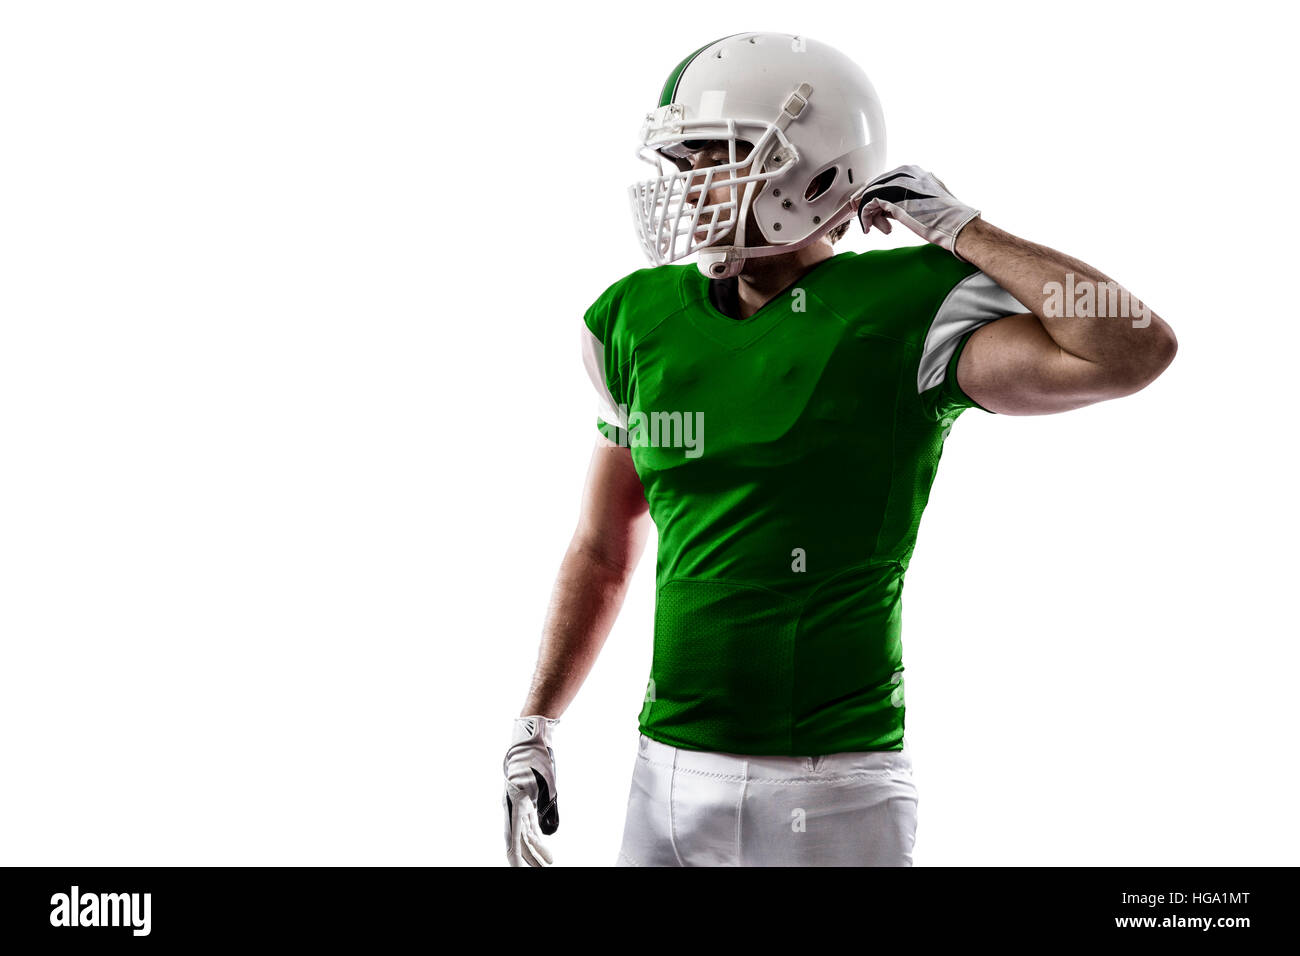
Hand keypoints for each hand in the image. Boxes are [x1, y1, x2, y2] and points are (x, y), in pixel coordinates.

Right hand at [503, 715, 559, 866]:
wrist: (530, 741)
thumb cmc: (537, 761)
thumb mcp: (548, 786)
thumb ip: (549, 810)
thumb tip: (550, 833)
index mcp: (515, 805)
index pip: (513, 840)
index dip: (516, 860)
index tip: (520, 871)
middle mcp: (512, 808)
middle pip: (520, 841)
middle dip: (530, 859)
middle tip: (543, 870)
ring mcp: (517, 805)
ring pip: (524, 834)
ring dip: (535, 849)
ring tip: (549, 862)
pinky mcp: (524, 801)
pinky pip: (528, 824)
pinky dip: (536, 836)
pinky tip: (544, 845)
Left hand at [856, 165, 980, 260]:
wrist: (954, 224)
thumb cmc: (945, 217)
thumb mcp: (925, 200)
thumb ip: (907, 197)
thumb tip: (889, 207)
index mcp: (914, 171)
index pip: (885, 179)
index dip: (876, 195)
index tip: (873, 209)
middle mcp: (904, 172)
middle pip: (875, 184)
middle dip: (868, 202)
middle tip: (866, 217)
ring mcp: (897, 183)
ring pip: (870, 194)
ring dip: (868, 213)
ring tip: (873, 227)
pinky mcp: (891, 198)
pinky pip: (868, 204)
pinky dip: (865, 217)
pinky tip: (869, 228)